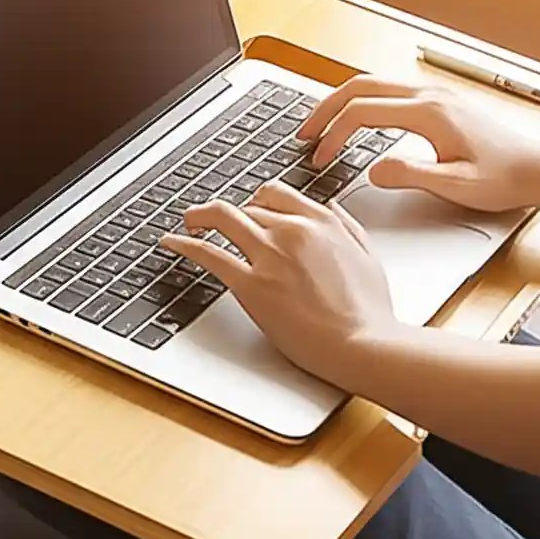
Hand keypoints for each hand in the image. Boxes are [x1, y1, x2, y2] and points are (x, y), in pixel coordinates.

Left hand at [160, 183, 394, 383]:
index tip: (248, 209)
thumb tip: (329, 206)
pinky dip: (183, 243)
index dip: (256, 201)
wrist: (363, 344)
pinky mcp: (251, 285)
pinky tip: (171, 242)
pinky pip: (208, 253)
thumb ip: (346, 226)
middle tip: (217, 223)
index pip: (276, 194)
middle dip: (232, 214)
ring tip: (189, 221)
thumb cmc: (368, 311)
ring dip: (200, 215)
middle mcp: (293, 230)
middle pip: (248, 206)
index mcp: (321, 222)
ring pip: (223, 217)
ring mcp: (270, 255)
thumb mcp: (368, 255)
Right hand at [296, 74, 539, 212]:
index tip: (319, 157)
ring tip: (322, 128)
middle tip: (303, 134)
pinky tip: (357, 123)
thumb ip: (411, 175)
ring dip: (342, 102)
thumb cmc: (505, 179)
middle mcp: (428, 95)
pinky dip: (363, 103)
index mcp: (428, 113)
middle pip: (360, 86)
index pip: (362, 112)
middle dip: (325, 108)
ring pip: (373, 84)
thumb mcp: (456, 186)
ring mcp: (434, 95)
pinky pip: (389, 92)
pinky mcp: (439, 102)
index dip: (333, 134)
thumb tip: (373, 170)